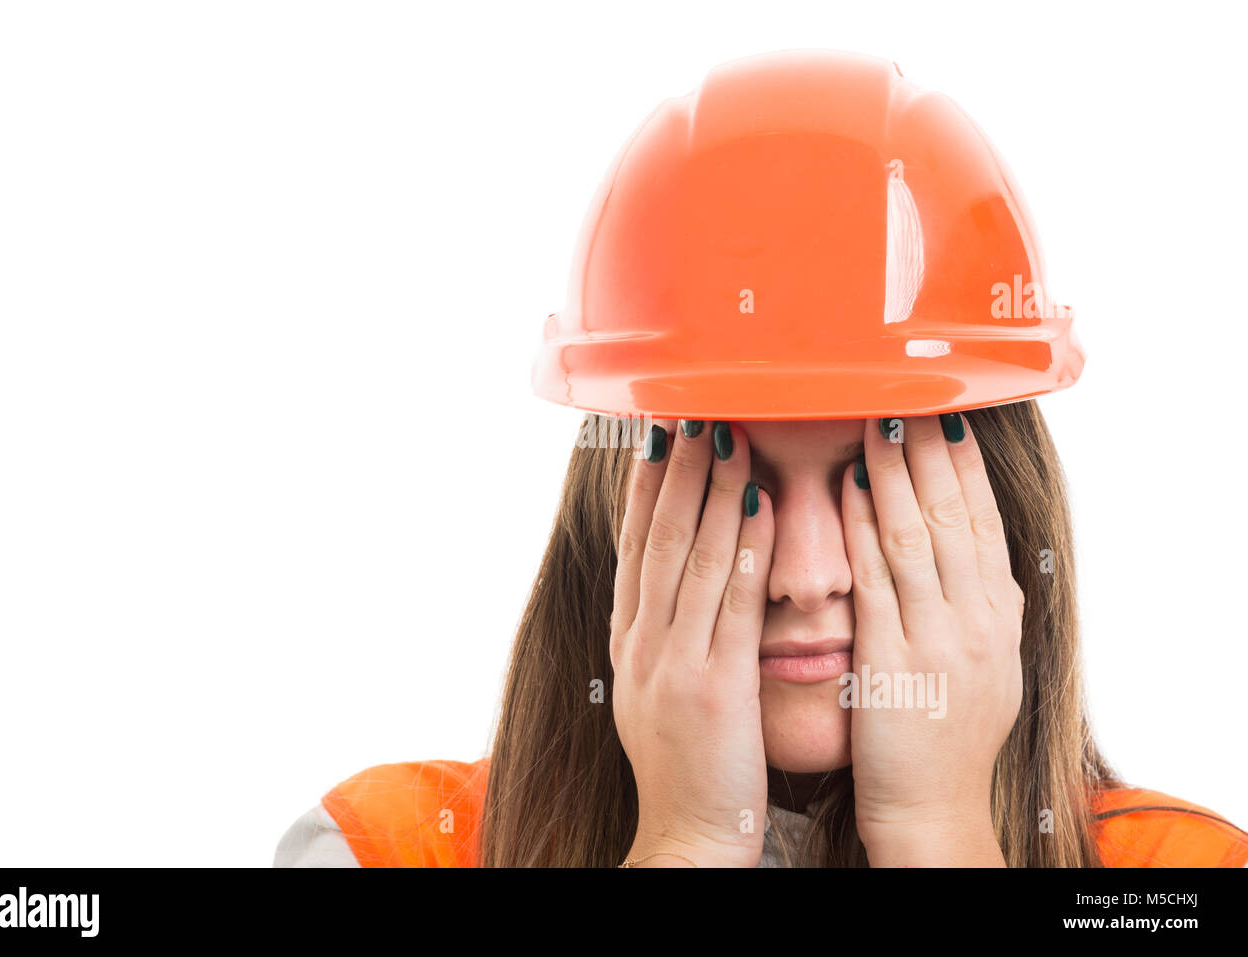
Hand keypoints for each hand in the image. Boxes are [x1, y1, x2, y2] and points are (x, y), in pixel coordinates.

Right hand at [611, 419, 773, 867]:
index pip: (636, 544)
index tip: (659, 433)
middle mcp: (642, 641)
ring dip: (710, 489)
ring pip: (691, 557)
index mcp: (630, 640)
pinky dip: (743, 547)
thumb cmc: (689, 763)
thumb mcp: (660, 688)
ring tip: (727, 433)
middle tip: (691, 408)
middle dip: (675, 468)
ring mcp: (671, 661)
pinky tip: (757, 505)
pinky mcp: (711, 684)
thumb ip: (668, 630)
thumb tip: (682, 580)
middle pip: (658, 536)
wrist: (689, 833)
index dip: (645, 483)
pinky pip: (729, 603)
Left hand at [840, 414, 1022, 865]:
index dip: (965, 462)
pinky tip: (852, 486)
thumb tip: (969, 543)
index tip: (949, 409)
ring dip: (898, 470)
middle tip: (912, 389)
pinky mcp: (897, 660)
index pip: (983, 517)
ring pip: (919, 536)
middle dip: (933, 448)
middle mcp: (978, 619)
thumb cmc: (945, 733)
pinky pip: (881, 580)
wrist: (933, 808)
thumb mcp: (979, 659)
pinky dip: (867, 528)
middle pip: (956, 513)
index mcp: (997, 615)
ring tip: (880, 417)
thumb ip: (972, 599)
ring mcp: (940, 638)